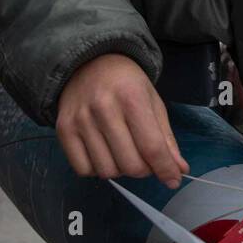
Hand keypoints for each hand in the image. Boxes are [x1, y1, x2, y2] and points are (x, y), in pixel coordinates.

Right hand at [56, 53, 189, 186]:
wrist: (89, 63)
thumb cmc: (127, 84)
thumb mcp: (153, 102)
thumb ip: (166, 139)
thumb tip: (179, 170)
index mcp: (132, 98)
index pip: (152, 147)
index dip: (165, 169)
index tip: (173, 180)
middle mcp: (104, 109)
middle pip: (130, 164)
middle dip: (144, 170)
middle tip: (146, 159)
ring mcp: (80, 120)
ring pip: (107, 171)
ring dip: (121, 170)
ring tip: (124, 153)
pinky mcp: (64, 130)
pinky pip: (83, 169)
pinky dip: (98, 169)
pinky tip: (104, 153)